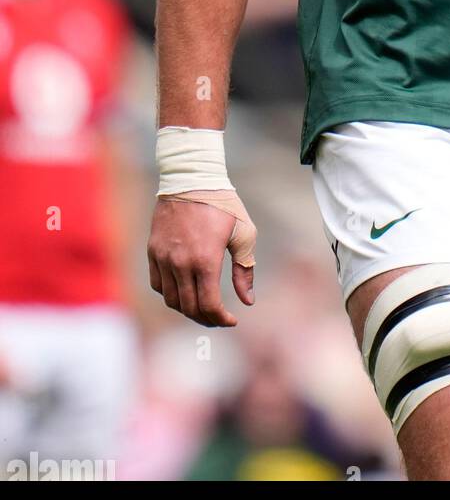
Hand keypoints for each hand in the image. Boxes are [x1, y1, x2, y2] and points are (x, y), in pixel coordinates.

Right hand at [147, 194, 256, 326]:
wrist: (191, 179)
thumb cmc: (223, 205)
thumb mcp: (244, 233)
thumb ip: (244, 270)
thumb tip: (247, 301)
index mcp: (205, 260)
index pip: (208, 305)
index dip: (220, 319)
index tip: (232, 320)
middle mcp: (181, 263)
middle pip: (189, 307)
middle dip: (206, 319)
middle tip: (219, 318)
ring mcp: (163, 258)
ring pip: (171, 300)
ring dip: (188, 309)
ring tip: (203, 308)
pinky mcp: (153, 252)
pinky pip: (158, 284)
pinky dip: (170, 294)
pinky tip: (185, 291)